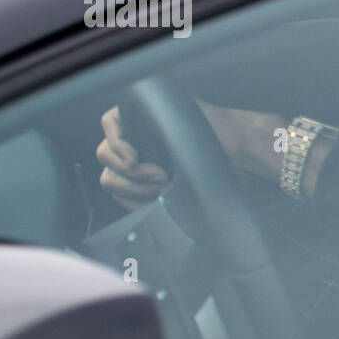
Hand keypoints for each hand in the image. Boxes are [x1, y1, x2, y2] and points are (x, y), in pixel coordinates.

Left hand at [97, 101, 306, 208]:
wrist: (234, 145)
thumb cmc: (214, 170)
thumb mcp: (180, 195)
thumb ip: (155, 204)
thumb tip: (139, 226)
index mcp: (140, 172)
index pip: (113, 187)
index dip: (126, 197)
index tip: (150, 198)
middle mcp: (134, 152)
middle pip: (106, 174)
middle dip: (132, 186)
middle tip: (162, 183)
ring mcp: (133, 132)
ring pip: (104, 154)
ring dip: (130, 171)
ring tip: (160, 171)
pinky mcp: (138, 112)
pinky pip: (109, 123)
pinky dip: (116, 143)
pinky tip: (134, 155)